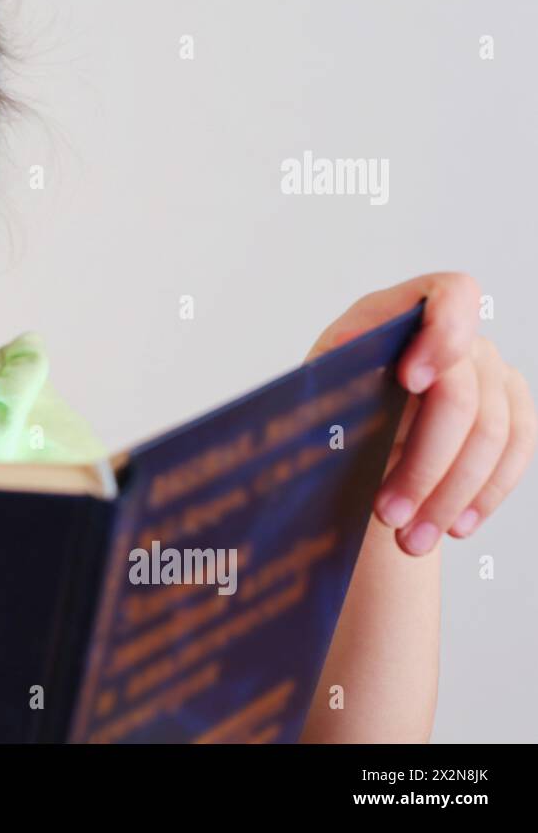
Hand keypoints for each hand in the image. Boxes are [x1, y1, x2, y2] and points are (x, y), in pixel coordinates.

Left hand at [306, 273, 534, 555]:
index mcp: (399, 314)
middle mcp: (457, 338)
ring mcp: (491, 371)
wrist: (353, 436)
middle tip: (387, 514)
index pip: (452, 295)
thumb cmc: (327, 407)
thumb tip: (332, 387)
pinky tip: (456, 526)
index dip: (442, 333)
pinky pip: (518, 449)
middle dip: (426, 464)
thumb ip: (333, 382)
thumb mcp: (317, 391)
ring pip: (493, 434)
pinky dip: (485, 494)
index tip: (408, 380)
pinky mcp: (511, 408)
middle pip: (463, 394)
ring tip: (410, 540)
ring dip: (450, 496)